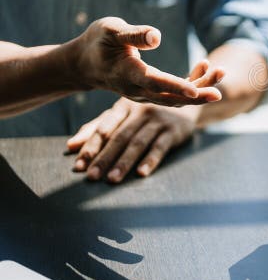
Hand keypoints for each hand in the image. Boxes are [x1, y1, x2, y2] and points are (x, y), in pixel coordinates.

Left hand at [68, 60, 223, 182]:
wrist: (185, 101)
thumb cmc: (148, 113)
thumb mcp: (123, 116)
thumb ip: (98, 129)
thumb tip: (71, 146)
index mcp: (124, 107)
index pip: (104, 128)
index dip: (90, 147)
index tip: (79, 166)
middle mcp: (140, 111)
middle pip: (119, 137)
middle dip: (105, 158)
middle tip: (92, 177)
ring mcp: (158, 120)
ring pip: (138, 142)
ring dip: (124, 162)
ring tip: (112, 179)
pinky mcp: (174, 130)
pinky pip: (161, 146)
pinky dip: (151, 160)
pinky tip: (142, 173)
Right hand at [70, 17, 219, 106]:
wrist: (84, 63)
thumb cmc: (98, 41)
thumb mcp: (110, 30)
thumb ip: (134, 34)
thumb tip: (157, 37)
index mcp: (127, 73)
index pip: (154, 81)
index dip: (175, 86)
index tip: (195, 90)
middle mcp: (137, 89)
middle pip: (171, 97)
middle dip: (197, 95)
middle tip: (220, 91)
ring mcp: (144, 94)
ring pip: (176, 98)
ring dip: (200, 89)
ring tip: (221, 73)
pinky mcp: (151, 93)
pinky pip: (174, 94)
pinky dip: (192, 84)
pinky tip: (205, 67)